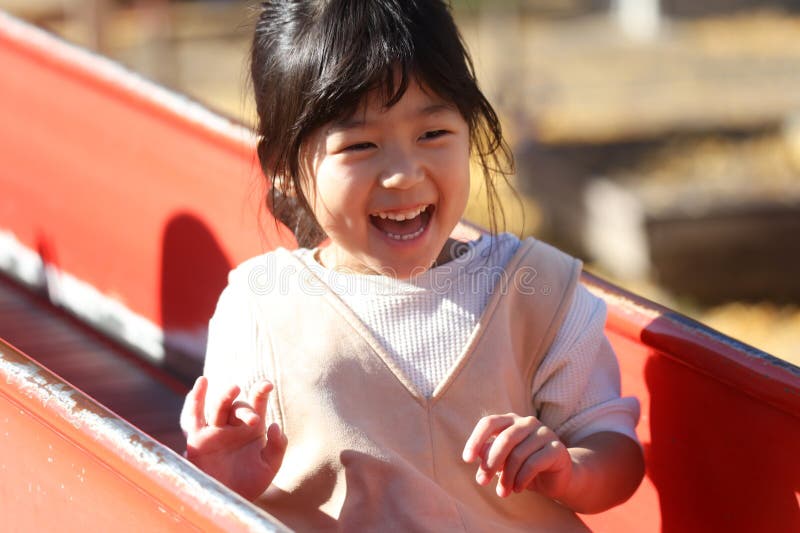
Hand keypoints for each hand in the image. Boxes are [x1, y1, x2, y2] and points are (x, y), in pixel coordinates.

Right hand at [181, 377, 286, 499]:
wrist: (228, 502)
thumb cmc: (250, 484)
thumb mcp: (270, 467)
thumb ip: (277, 446)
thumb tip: (274, 425)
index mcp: (252, 428)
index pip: (257, 403)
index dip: (261, 391)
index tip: (267, 385)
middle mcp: (233, 426)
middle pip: (237, 406)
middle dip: (245, 409)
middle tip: (252, 420)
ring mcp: (215, 431)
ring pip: (218, 408)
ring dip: (225, 397)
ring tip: (234, 388)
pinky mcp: (197, 439)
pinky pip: (193, 417)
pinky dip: (195, 399)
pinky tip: (200, 384)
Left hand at [462, 413, 571, 498]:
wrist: (557, 477)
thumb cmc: (523, 467)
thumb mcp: (503, 462)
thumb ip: (490, 455)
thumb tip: (479, 455)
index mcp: (510, 420)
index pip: (489, 423)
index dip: (476, 440)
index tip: (466, 459)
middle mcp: (527, 422)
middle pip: (504, 439)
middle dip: (490, 463)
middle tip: (482, 482)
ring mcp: (544, 433)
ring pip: (518, 454)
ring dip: (506, 477)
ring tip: (502, 492)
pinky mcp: (556, 448)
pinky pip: (534, 463)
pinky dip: (521, 479)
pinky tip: (517, 489)